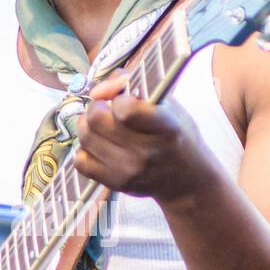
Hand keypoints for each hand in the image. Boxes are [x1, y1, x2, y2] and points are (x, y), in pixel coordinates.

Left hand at [73, 69, 208, 204]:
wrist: (188, 179)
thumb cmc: (176, 136)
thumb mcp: (168, 104)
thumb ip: (135, 85)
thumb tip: (99, 88)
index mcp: (165, 126)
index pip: (125, 108)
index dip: (117, 97)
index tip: (122, 98)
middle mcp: (146, 151)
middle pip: (96, 120)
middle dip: (96, 107)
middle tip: (105, 108)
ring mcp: (129, 170)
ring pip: (86, 137)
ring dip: (88, 126)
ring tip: (101, 125)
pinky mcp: (115, 183)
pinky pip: (81, 162)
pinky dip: (85, 150)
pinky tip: (99, 146)